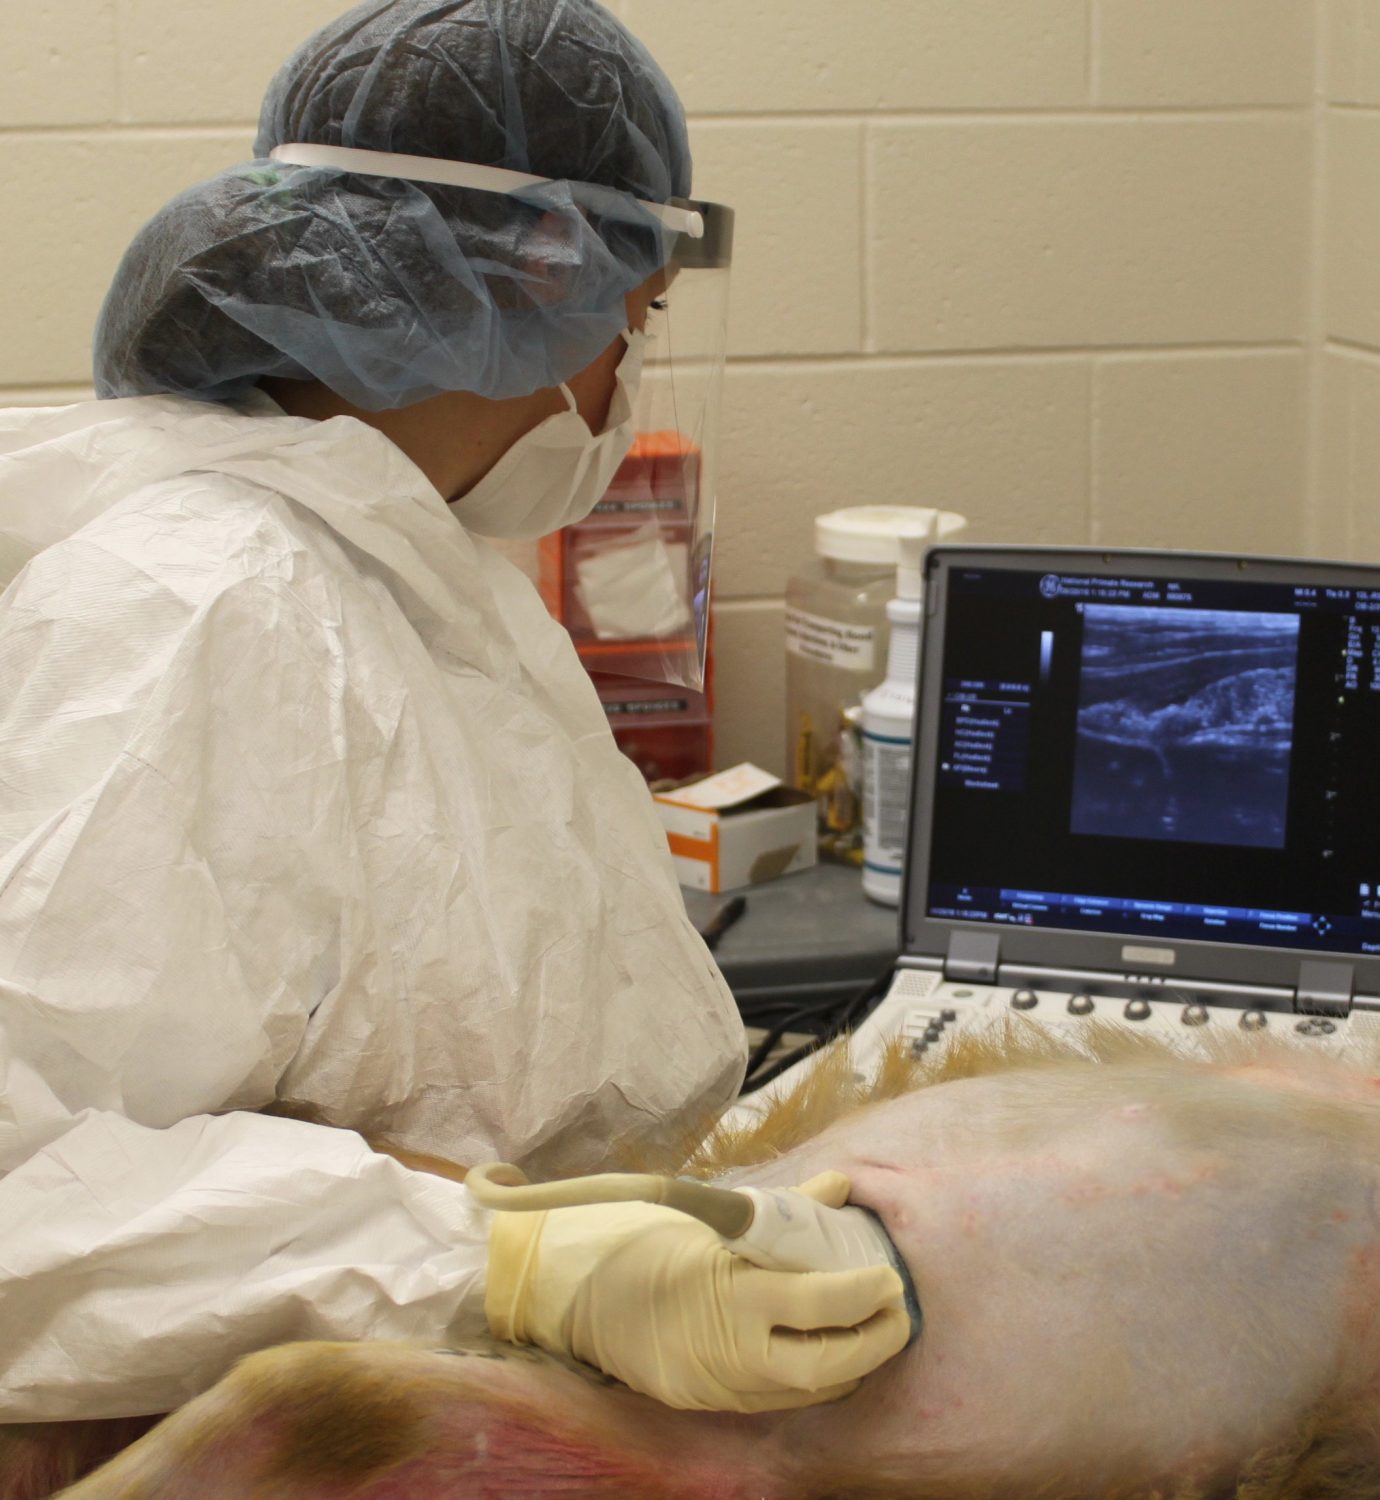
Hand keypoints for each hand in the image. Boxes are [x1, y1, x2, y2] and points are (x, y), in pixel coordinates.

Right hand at [485, 1172, 910, 1411]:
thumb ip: (784, 1211)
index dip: (863, 1294)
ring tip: (872, 1329)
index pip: (818, 1306)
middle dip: (872, 1343)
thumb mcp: (712, 1218)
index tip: (891, 1277)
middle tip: (897, 1311)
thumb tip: (841, 1187)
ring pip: (807, 1393)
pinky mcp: (708, 1402)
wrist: (572, 1291)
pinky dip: (813, 1378)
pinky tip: (827, 1351)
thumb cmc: (643, 1240)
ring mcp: (717, 1387)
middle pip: (825, 1367)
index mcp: (729, 1296)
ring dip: (850, 1364)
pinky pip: (777, 1400)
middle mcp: (728, 1353)